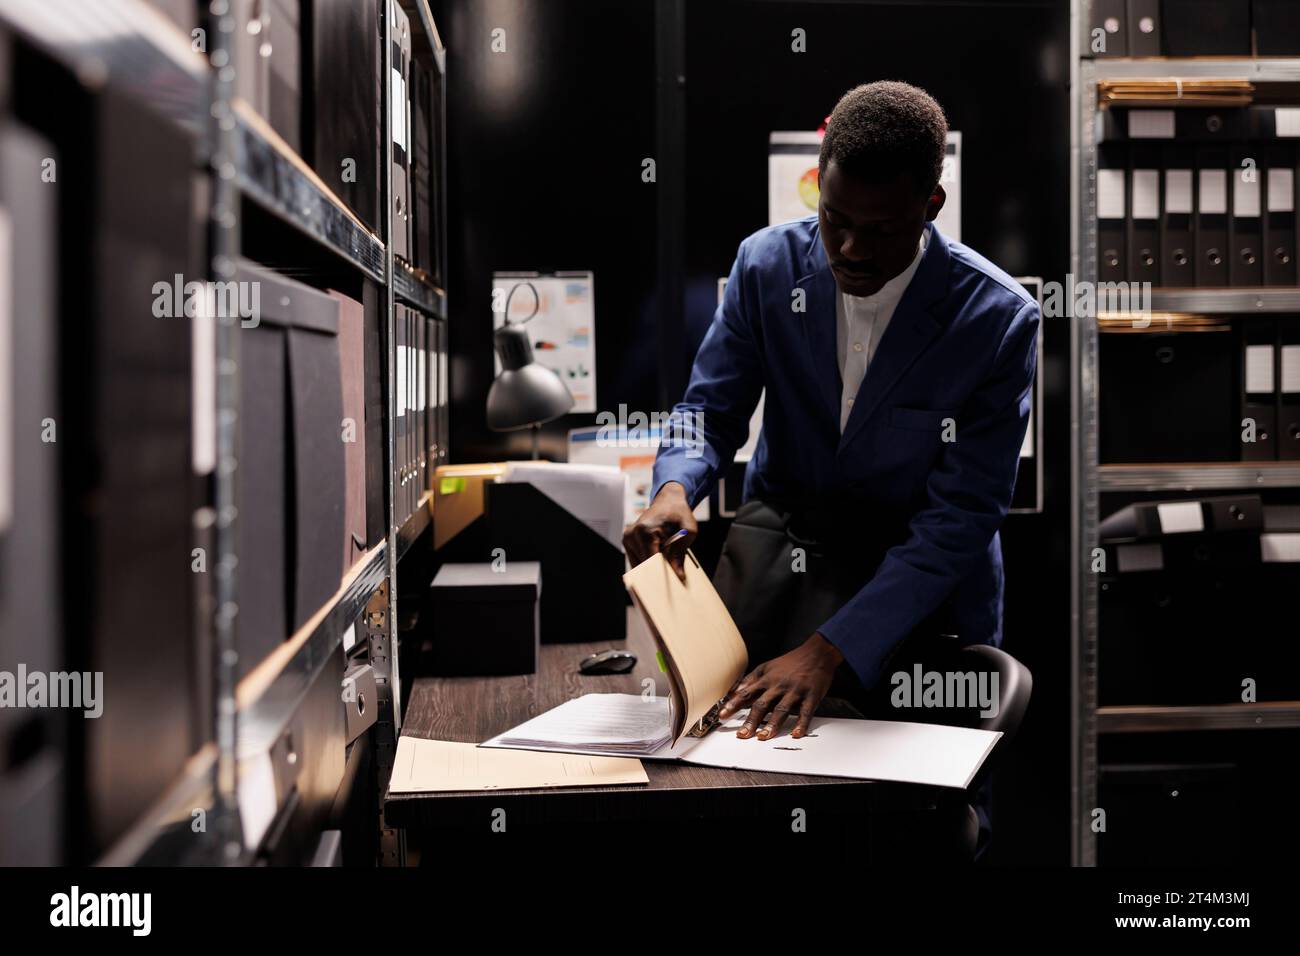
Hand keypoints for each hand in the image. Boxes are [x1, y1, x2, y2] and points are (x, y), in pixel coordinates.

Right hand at [623, 481, 697, 581]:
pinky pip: (637, 560)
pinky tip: (659, 564)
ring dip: (652, 569)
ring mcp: (627, 537)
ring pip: (639, 565)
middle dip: (658, 574)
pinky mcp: (627, 540)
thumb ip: (680, 555)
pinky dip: (648, 563)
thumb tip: (678, 576)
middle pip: (643, 566)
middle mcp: (632, 534)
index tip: (671, 586)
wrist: (669, 500)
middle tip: (673, 580)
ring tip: (667, 566)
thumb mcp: (687, 532)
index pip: (650, 562)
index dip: (661, 576)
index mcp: (646, 531)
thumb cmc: (679, 513)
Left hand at [717, 633, 843, 739]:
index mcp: (767, 679)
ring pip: (781, 709)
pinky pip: (806, 712)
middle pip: (762, 705)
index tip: (723, 716)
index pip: (746, 693)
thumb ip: (751, 679)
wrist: (817, 653)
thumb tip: (735, 692)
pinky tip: (796, 734)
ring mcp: (795, 691)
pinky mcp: (811, 696)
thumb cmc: (791, 662)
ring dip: (772, 724)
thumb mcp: (767, 666)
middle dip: (751, 720)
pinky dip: (801, 724)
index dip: (734, 705)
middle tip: (742, 734)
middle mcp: (779, 686)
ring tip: (763, 737)